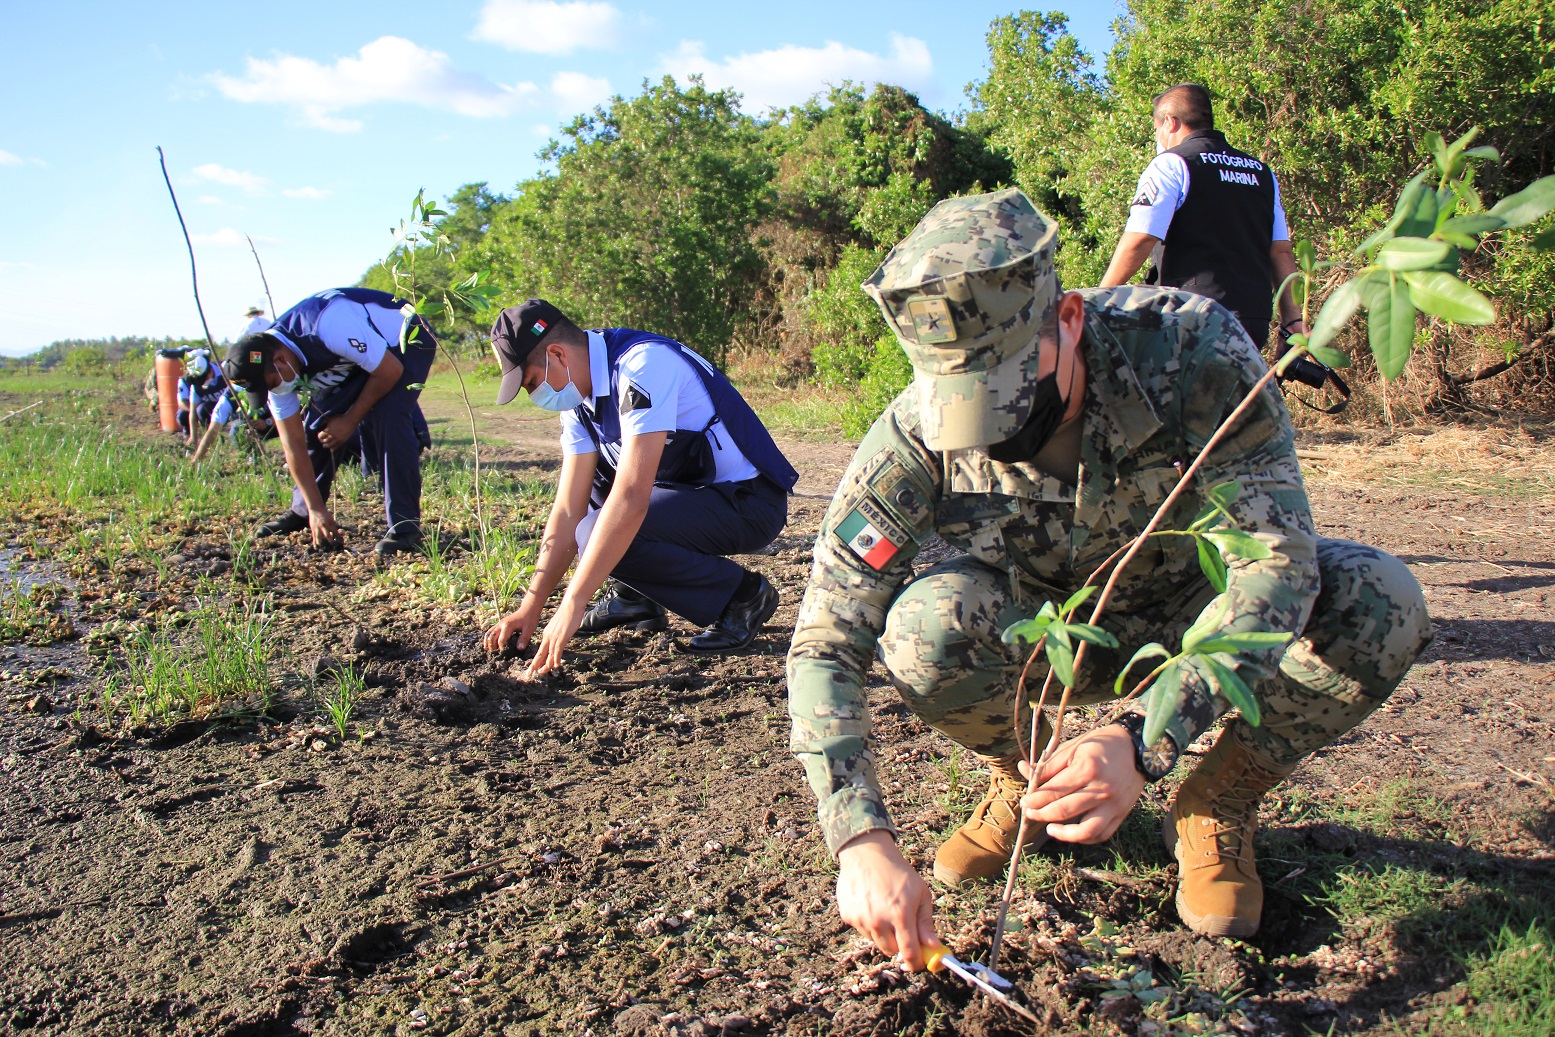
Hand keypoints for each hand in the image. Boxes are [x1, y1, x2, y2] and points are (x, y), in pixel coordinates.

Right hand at [308, 508, 341, 548]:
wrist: (316, 509)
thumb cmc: (325, 514)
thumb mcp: (331, 518)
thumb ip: (334, 526)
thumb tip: (338, 533)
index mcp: (328, 523)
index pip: (334, 531)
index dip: (338, 536)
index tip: (341, 541)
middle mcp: (323, 525)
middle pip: (326, 534)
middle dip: (329, 539)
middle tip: (332, 544)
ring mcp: (317, 527)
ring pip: (318, 536)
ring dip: (320, 542)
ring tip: (321, 547)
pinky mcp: (312, 528)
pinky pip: (314, 535)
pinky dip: (314, 540)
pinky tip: (315, 545)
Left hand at [318, 414, 358, 449]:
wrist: (350, 420)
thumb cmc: (339, 418)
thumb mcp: (330, 419)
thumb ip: (323, 422)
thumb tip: (318, 424)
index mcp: (328, 430)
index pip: (320, 436)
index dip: (318, 435)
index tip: (319, 433)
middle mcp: (332, 435)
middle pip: (324, 441)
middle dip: (321, 441)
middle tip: (321, 440)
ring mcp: (337, 439)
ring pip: (329, 445)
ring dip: (326, 446)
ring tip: (325, 445)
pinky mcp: (342, 441)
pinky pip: (336, 447)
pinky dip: (333, 448)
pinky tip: (331, 449)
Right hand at [483, 599, 540, 653]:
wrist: (528, 609)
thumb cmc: (529, 619)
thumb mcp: (529, 629)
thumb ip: (524, 639)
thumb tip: (519, 649)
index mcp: (508, 626)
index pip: (501, 640)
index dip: (501, 648)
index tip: (504, 655)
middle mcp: (501, 624)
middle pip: (491, 637)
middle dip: (491, 646)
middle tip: (493, 655)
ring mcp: (499, 623)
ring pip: (489, 633)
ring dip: (487, 642)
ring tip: (489, 651)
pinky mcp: (500, 624)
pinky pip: (491, 631)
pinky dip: (488, 638)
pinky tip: (490, 644)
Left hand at [525, 595, 585, 676]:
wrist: (570, 605)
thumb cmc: (567, 614)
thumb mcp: (560, 627)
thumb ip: (558, 635)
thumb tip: (559, 641)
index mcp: (547, 634)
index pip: (541, 650)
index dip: (537, 660)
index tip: (533, 668)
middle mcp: (548, 636)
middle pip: (540, 654)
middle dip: (535, 665)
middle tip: (530, 673)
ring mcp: (554, 637)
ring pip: (548, 654)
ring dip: (545, 664)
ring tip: (542, 673)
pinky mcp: (561, 637)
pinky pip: (557, 650)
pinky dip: (556, 658)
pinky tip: (556, 665)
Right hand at [835, 831, 940, 970]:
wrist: (866, 853)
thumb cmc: (898, 872)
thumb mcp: (920, 893)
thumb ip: (926, 922)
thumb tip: (934, 947)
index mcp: (901, 914)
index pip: (909, 952)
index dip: (915, 962)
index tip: (917, 962)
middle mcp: (879, 920)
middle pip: (891, 951)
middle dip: (899, 945)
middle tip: (902, 929)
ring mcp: (861, 919)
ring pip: (876, 941)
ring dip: (884, 934)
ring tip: (885, 910)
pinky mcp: (848, 916)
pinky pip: (862, 930)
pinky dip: (869, 924)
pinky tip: (871, 904)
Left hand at [1019, 724, 1145, 843]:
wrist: (1137, 749)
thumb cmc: (1101, 745)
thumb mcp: (1073, 748)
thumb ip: (1049, 764)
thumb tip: (1023, 769)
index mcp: (1087, 768)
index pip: (1053, 791)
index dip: (1034, 799)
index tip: (1025, 802)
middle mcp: (1101, 789)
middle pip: (1064, 811)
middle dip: (1041, 814)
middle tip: (1030, 813)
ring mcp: (1113, 804)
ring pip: (1085, 830)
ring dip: (1063, 834)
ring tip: (1050, 828)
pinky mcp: (1121, 814)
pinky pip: (1101, 834)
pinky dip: (1084, 837)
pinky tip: (1071, 832)